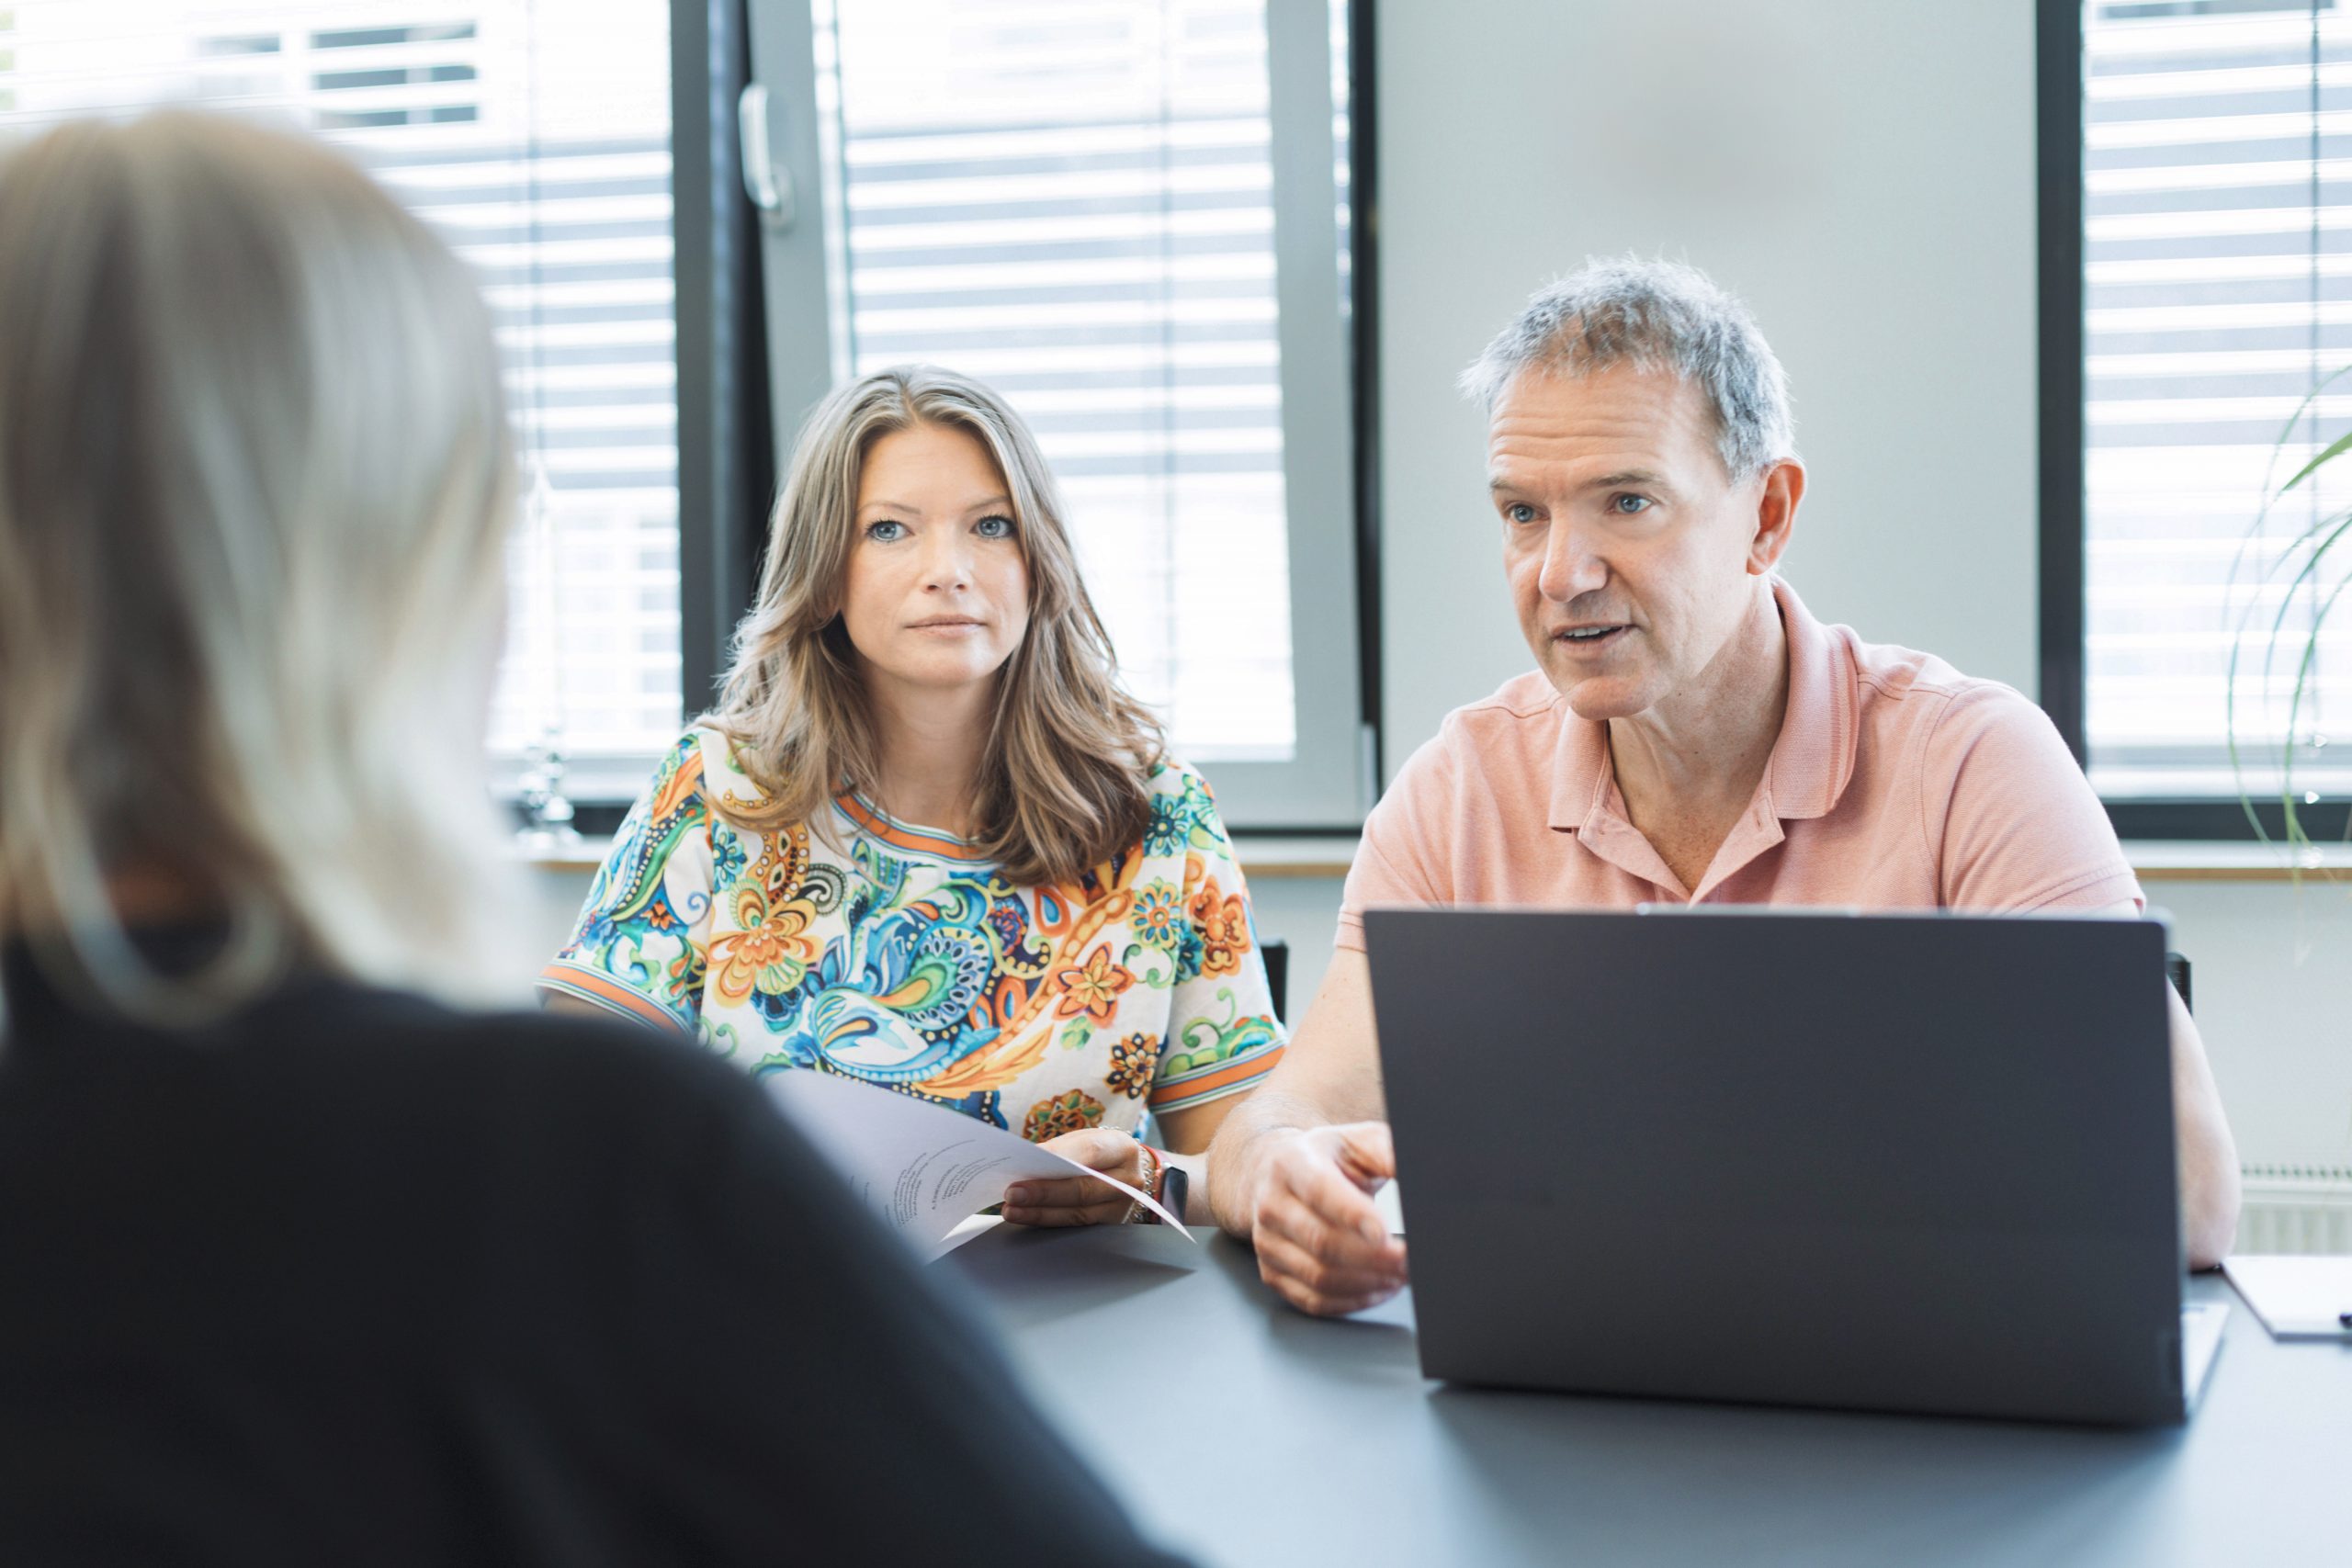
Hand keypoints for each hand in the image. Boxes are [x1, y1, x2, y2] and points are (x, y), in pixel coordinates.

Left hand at [1003, 1129, 1149, 1226]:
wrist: (1124, 1171)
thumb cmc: (1097, 1153)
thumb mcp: (1083, 1141)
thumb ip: (1059, 1150)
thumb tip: (1024, 1163)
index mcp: (1123, 1149)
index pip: (1090, 1152)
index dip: (1058, 1156)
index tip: (1027, 1160)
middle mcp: (1130, 1180)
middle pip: (1083, 1189)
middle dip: (1044, 1192)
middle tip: (1013, 1193)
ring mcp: (1123, 1206)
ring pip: (1078, 1213)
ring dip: (1040, 1213)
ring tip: (1012, 1210)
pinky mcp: (1111, 1225)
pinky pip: (1075, 1225)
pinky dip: (1048, 1220)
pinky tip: (1027, 1217)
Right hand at [1249, 1122, 1407, 1315]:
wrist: (1275, 1173)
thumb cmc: (1327, 1159)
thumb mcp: (1359, 1141)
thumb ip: (1389, 1153)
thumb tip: (1421, 1172)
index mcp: (1293, 1163)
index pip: (1321, 1192)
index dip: (1354, 1215)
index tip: (1386, 1234)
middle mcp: (1272, 1203)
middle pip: (1323, 1242)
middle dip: (1374, 1258)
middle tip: (1410, 1262)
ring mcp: (1267, 1242)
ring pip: (1319, 1277)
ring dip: (1368, 1283)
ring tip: (1400, 1276)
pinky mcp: (1271, 1272)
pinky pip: (1313, 1300)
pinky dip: (1352, 1302)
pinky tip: (1378, 1290)